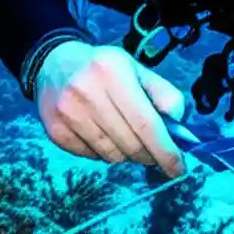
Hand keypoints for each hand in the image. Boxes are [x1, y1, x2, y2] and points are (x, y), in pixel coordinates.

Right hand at [35, 40, 187, 177]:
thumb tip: (179, 125)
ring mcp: (68, 114)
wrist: (54, 64)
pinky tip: (104, 136)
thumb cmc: (106, 70)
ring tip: (128, 139)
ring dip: (127, 155)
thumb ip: (163, 94)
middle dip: (149, 155)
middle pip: (130, 143)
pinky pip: (91, 157)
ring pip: (111, 155)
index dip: (165, 150)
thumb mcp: (138, 70)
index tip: (179, 168)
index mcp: (114, 72)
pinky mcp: (55, 131)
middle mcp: (88, 92)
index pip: (146, 122)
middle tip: (154, 153)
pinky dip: (104, 154)